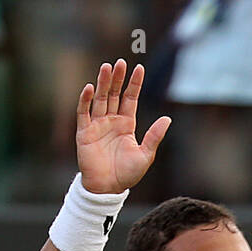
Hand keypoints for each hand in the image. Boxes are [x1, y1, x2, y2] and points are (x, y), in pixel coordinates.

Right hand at [76, 59, 170, 194]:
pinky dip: (85, 100)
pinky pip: (84, 112)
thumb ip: (154, 136)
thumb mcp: (145, 154)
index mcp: (127, 125)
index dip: (134, 84)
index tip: (139, 68)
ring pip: (100, 99)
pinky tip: (90, 88)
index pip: (130, 99)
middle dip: (118, 79)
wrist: (108, 188)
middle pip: (114, 95)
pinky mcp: (84, 132)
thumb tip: (167, 119)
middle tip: (121, 63)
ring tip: (107, 68)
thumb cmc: (128, 174)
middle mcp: (111, 121)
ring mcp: (97, 125)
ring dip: (103, 84)